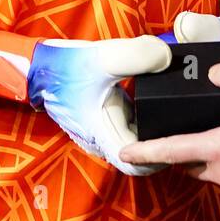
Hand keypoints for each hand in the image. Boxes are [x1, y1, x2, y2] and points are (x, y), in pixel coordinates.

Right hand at [27, 36, 171, 175]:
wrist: (38, 65)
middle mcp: (100, 138)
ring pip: (130, 139)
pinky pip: (123, 125)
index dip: (159, 158)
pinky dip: (138, 118)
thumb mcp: (105, 56)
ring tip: (170, 111)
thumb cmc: (66, 66)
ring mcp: (98, 130)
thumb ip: (139, 55)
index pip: (135, 164)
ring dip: (148, 129)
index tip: (176, 140)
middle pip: (137, 154)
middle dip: (159, 142)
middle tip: (181, 123)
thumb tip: (167, 57)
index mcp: (103, 132)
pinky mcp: (98, 118)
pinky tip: (150, 100)